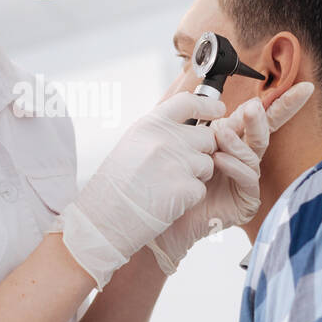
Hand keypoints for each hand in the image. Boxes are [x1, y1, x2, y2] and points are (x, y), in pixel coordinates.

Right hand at [58, 90, 224, 289]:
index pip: (187, 102)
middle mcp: (165, 139)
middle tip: (179, 168)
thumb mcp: (131, 146)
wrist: (102, 219)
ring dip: (195, 177)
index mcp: (150, 125)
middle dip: (201, 152)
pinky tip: (167, 201)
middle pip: (206, 137)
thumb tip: (187, 130)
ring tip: (168, 187)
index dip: (207, 106)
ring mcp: (176, 163)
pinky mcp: (184, 188)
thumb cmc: (114, 186)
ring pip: (208, 165)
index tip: (218, 110)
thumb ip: (159, 134)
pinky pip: (201, 189)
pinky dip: (189, 198)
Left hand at [144, 82, 313, 274]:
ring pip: (253, 154)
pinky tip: (220, 160)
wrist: (168, 211)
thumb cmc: (178, 176)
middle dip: (262, 118)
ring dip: (237, 143)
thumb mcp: (192, 142)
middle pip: (265, 133)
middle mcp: (245, 158)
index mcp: (236, 140)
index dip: (284, 103)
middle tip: (252, 108)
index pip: (264, 118)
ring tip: (220, 134)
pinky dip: (233, 166)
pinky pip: (246, 178)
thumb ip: (212, 124)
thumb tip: (230, 111)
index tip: (305, 87)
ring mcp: (247, 179)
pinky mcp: (246, 199)